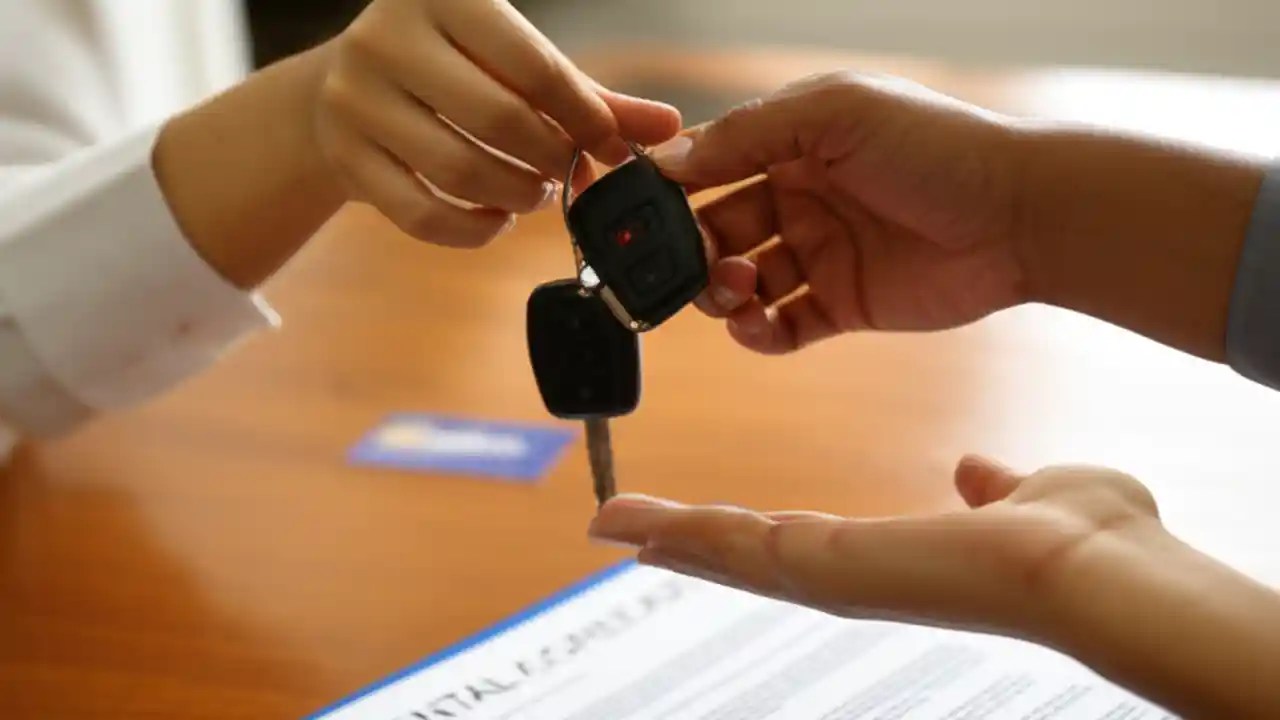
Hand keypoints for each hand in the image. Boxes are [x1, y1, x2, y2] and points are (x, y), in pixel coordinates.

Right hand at [314, 0, 680, 246]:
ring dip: (517, 196)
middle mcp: (385, 38)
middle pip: (498, 120)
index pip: (532, 64)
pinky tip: (497, 220)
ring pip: (460, 171)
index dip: (583, 116)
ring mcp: (354, 100)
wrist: (340, 90)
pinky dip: (473, 231)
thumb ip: (589, 96)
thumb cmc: (452, 70)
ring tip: (535, 193)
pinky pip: (421, 215)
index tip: (613, 148)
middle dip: (551, 160)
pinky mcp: (343, 159)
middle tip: (571, 174)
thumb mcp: (514, 65)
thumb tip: (668, 127)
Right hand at [588, 456, 1162, 644]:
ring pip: (729, 554)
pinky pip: (735, 550)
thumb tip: (976, 472)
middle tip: (624, 525)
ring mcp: (836, 580)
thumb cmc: (1086, 539)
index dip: (742, 529)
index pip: (798, 542)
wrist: (1098, 565)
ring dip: (667, 534)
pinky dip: (678, 535)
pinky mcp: (827, 572)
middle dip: (684, 538)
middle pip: (747, 555)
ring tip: (612, 518)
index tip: (699, 517)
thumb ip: (991, 485)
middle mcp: (854, 576)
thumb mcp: (1024, 492)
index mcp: (893, 558)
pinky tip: (630, 522)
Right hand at [649, 72, 1023, 353]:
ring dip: (721, 291)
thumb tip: (669, 159)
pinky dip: (757, 332)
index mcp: (792, 143)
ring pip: (742, 281)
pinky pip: (782, 326)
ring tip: (739, 290)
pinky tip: (756, 325)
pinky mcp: (843, 303)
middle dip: (692, 249)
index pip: (712, 164)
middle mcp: (800, 197)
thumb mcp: (835, 114)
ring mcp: (820, 253)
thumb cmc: (936, 147)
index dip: (673, 189)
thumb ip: (749, 134)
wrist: (1019, 216)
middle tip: (692, 264)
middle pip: (716, 229)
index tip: (639, 214)